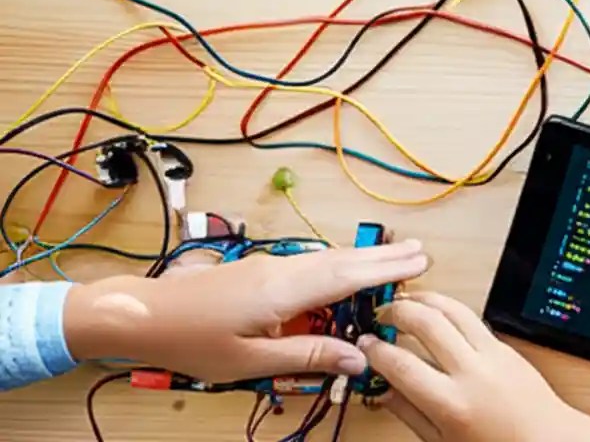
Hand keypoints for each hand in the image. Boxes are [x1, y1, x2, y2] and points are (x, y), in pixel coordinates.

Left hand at [63, 240, 428, 381]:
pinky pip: (311, 264)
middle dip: (384, 258)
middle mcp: (281, 270)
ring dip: (364, 259)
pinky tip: (348, 269)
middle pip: (343, 261)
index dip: (386, 271)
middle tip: (422, 253)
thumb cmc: (190, 340)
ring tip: (395, 258)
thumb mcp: (251, 361)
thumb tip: (356, 358)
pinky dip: (339, 265)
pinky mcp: (260, 271)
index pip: (347, 278)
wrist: (142, 313)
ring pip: (328, 260)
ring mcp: (270, 267)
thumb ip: (307, 355)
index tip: (420, 264)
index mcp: (283, 291)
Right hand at [361, 293, 589, 441]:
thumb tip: (382, 391)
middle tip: (381, 314)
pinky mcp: (506, 347)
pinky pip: (473, 319)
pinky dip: (449, 310)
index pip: (400, 365)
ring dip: (424, 298)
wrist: (549, 441)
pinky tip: (436, 313)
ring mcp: (492, 355)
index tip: (363, 344)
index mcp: (452, 404)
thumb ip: (410, 414)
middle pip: (426, 322)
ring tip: (405, 300)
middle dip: (397, 311)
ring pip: (452, 309)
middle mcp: (472, 373)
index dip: (375, 350)